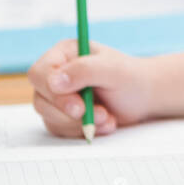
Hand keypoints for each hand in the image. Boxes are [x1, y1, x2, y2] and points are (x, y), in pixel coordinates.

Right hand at [27, 40, 155, 137]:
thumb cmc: (130, 78)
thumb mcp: (113, 69)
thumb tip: (53, 82)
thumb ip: (84, 70)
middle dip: (70, 112)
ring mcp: (57, 96)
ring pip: (50, 117)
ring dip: (80, 123)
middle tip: (100, 114)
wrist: (143, 96)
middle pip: (41, 98)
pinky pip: (61, 129)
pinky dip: (83, 130)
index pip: (40, 73)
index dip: (53, 92)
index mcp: (64, 54)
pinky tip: (105, 123)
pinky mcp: (63, 116)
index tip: (78, 106)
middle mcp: (56, 74)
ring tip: (108, 118)